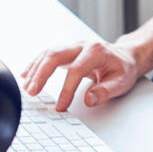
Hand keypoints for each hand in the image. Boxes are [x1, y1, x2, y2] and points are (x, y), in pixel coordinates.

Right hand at [20, 40, 143, 111]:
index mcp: (96, 52)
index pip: (76, 70)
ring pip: (48, 53)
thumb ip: (106, 91)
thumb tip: (89, 100)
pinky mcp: (67, 52)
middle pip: (55, 55)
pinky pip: (47, 55)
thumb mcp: (122, 82)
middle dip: (41, 74)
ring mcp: (73, 47)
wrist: (126, 56)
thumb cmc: (123, 69)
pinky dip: (35, 64)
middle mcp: (82, 45)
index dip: (66, 89)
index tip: (61, 106)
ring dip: (35, 70)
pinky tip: (26, 74)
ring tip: (27, 87)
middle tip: (32, 91)